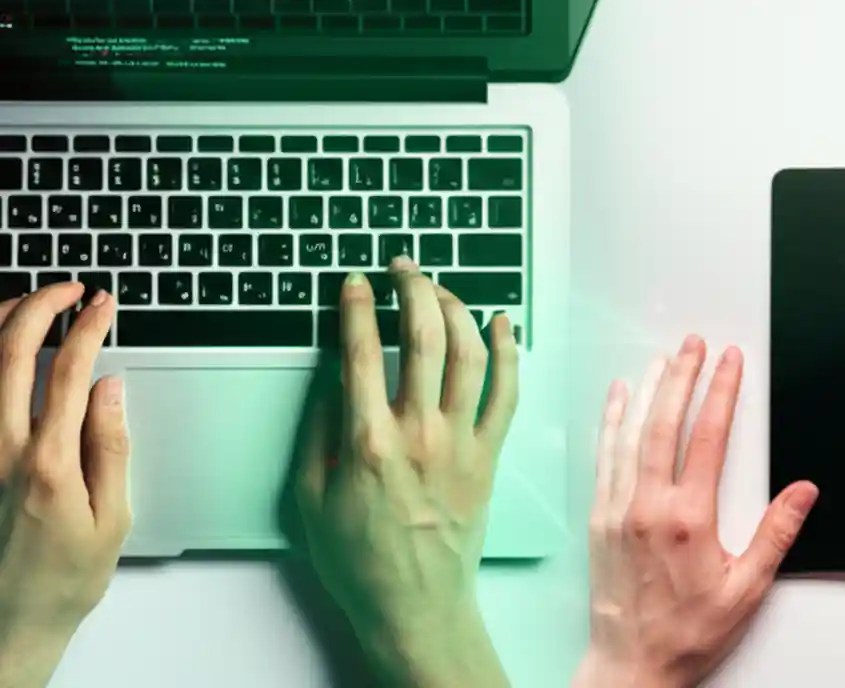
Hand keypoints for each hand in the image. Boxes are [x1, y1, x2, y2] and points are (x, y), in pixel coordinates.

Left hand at [0, 284, 130, 687]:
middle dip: (40, 306)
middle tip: (69, 289)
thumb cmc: (66, 576)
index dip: (87, 327)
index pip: (66, 371)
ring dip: (3, 322)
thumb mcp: (112, 517)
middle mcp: (3, 451)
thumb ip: (110, 445)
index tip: (103, 304)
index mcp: (49, 463)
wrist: (11, 622)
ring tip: (32, 303)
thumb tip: (109, 387)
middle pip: (10, 353)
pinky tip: (0, 348)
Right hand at [293, 259, 516, 687]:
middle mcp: (420, 435)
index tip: (354, 282)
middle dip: (413, 289)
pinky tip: (501, 323)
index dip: (358, 307)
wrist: (415, 603)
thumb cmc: (358, 557)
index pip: (363, 353)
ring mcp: (461, 443)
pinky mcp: (487, 456)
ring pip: (469, 356)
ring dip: (457, 309)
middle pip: (425, 339)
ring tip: (441, 287)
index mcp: (369, 443)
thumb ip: (319, 429)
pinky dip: (508, 352)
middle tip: (402, 267)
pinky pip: (507, 393)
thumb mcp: (309, 495)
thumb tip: (332, 374)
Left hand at [574, 337, 818, 687]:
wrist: (632, 664)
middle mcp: (648, 506)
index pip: (709, 438)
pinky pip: (605, 457)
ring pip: (632, 434)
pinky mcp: (599, 518)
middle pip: (666, 424)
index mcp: (689, 519)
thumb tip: (804, 492)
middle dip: (683, 377)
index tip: (730, 361)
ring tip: (664, 358)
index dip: (721, 392)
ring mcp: (618, 509)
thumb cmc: (687, 633)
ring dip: (649, 391)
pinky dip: (612, 423)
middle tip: (695, 344)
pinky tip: (619, 400)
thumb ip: (776, 535)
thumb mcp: (746, 590)